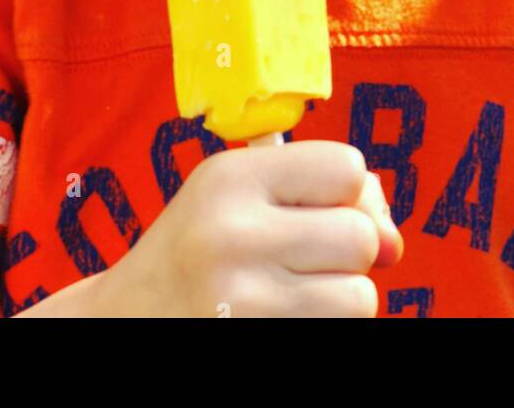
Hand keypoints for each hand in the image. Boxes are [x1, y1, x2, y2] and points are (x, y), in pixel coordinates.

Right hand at [90, 141, 403, 316]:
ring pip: (359, 298)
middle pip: (360, 237)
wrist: (121, 323)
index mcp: (229, 179)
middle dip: (347, 253)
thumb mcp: (238, 196)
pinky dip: (324, 328)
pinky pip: (337, 334)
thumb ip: (320, 196)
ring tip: (291, 294)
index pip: (346, 167)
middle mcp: (232, 236)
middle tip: (302, 260)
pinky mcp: (254, 347)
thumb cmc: (197, 251)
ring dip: (339, 299)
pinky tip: (282, 319)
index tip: (317, 210)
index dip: (348, 193)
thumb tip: (391, 243)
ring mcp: (242, 302)